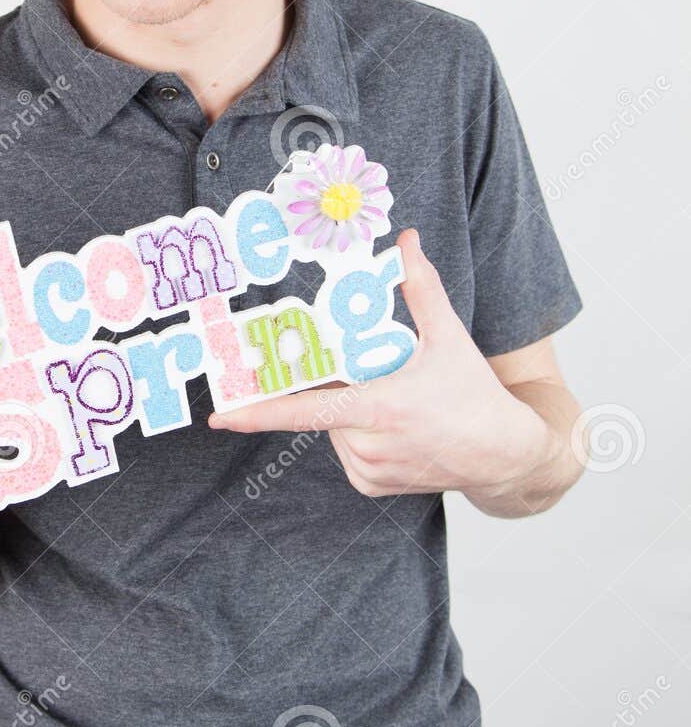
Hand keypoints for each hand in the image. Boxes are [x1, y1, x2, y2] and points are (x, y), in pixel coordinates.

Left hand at [208, 228, 548, 499]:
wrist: (505, 456)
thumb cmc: (476, 396)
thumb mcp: (450, 338)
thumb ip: (422, 288)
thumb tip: (408, 241)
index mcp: (380, 408)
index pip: (306, 411)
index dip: (259, 412)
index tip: (221, 415)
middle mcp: (368, 445)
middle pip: (325, 404)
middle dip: (337, 384)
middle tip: (374, 375)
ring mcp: (368, 470)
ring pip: (333, 428)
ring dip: (348, 409)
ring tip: (397, 403)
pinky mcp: (371, 486)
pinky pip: (346, 450)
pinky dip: (358, 432)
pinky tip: (396, 427)